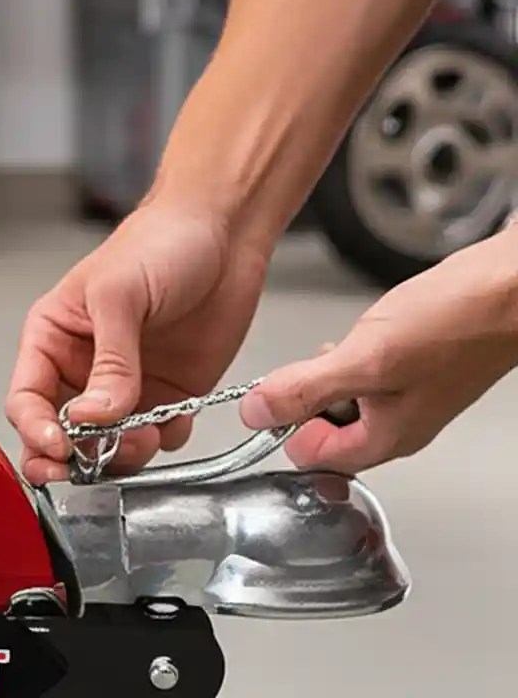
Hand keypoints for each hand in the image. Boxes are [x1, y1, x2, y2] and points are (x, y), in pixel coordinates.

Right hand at [7, 201, 271, 483]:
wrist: (224, 229)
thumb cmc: (158, 242)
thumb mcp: (119, 294)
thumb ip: (109, 360)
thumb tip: (93, 416)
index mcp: (53, 339)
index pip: (27, 399)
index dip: (36, 429)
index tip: (59, 447)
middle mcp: (83, 369)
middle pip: (60, 434)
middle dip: (71, 458)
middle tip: (85, 471)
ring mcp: (126, 386)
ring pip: (109, 447)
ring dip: (124, 454)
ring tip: (145, 435)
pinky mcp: (169, 395)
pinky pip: (158, 439)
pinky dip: (166, 440)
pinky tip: (177, 415)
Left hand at [240, 227, 517, 472]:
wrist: (516, 287)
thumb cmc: (460, 321)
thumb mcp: (365, 358)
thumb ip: (306, 389)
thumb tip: (255, 413)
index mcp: (385, 440)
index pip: (311, 459)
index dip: (286, 428)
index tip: (281, 394)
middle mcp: (398, 426)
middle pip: (324, 430)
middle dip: (308, 395)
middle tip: (322, 362)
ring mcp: (409, 396)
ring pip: (344, 398)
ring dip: (330, 370)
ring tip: (351, 344)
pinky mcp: (417, 367)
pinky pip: (366, 371)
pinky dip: (355, 351)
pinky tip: (370, 330)